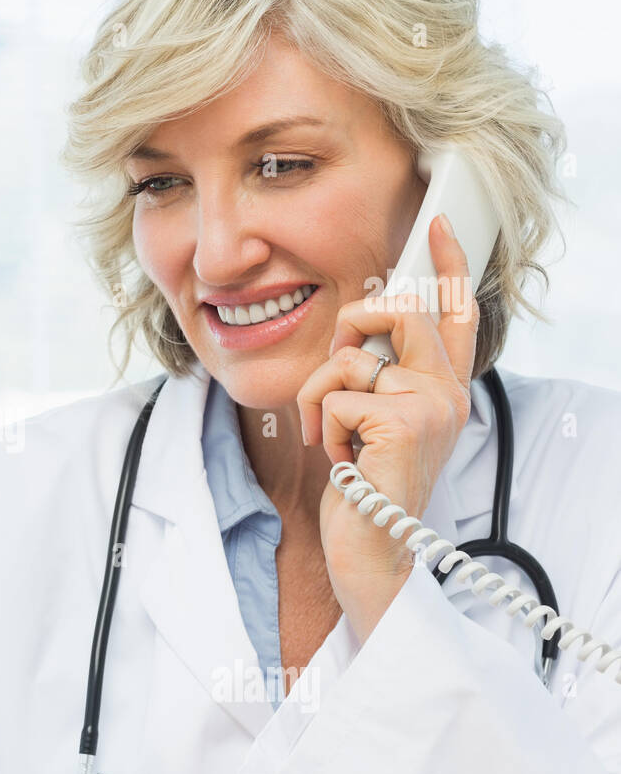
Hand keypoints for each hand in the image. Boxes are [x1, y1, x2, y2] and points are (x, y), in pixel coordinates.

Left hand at [296, 214, 479, 641]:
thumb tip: (350, 342)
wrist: (369, 548)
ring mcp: (430, 407)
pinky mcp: (402, 423)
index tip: (437, 225)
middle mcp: (447, 393)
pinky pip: (335, 395)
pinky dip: (320, 426)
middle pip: (399, 313)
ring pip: (348, 360)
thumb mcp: (372, 425)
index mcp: (443, 390)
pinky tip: (340, 460)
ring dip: (317, 398)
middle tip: (334, 366)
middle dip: (351, 324)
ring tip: (330, 439)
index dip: (448, 268)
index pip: (455, 317)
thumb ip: (374, 380)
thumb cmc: (363, 488)